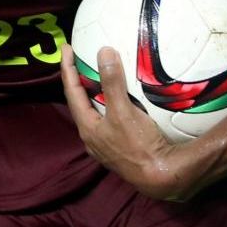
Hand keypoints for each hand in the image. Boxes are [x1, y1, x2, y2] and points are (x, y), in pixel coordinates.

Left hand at [60, 43, 198, 200]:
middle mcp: (93, 137)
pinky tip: (125, 100)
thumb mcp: (122, 111)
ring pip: (98, 112)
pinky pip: (112, 119)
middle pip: (82, 102)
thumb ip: (112, 82)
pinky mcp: (121, 147)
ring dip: (98, 93)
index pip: (72, 92)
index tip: (67, 49)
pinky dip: (113, 104)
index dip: (68, 69)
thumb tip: (104, 52)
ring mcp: (106, 144)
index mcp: (87, 127)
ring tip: (101, 76)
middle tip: (82, 60)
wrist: (159, 176)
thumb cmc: (138, 146)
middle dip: (81, 81)